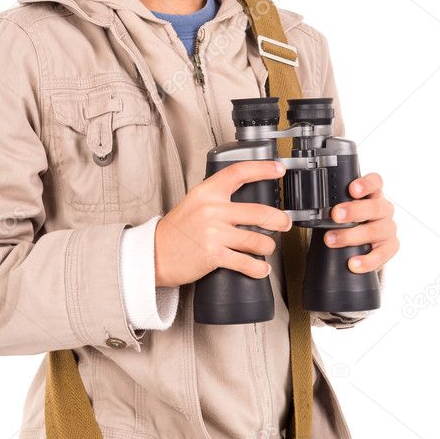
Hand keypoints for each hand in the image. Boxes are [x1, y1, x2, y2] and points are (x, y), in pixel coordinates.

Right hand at [154, 160, 291, 288]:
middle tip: (285, 222)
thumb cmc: (176, 231)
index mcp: (207, 193)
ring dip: (268, 247)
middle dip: (279, 219)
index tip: (278, 169)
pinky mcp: (213, 255)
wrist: (154, 254)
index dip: (262, 169)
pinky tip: (260, 268)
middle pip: (258, 211)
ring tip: (267, 248)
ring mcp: (213, 233)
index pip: (238, 173)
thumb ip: (217, 199)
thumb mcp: (194, 203)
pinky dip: (258, 268)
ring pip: (256, 240)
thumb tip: (247, 201)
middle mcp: (211, 210)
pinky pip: (246, 262)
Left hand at [324, 172, 398, 273]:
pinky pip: (381, 255)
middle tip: (335, 215)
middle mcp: (384, 209)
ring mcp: (388, 228)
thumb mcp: (344, 208)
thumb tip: (309, 206)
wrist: (363, 243)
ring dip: (352, 236)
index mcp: (373, 194)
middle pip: (375, 207)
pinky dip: (366, 260)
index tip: (352, 189)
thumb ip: (334, 204)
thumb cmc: (351, 221)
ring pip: (376, 230)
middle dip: (354, 211)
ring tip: (331, 240)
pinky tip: (353, 263)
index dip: (365, 184)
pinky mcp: (390, 247)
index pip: (375, 183)